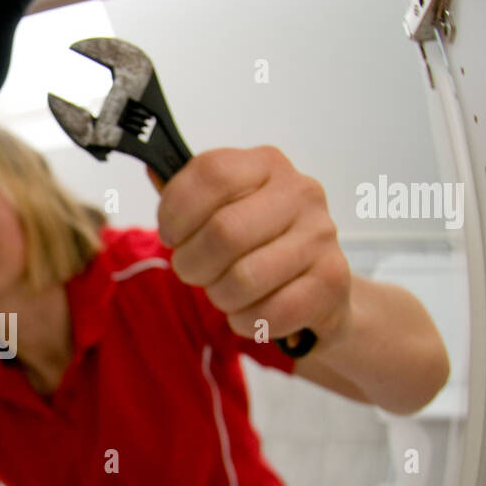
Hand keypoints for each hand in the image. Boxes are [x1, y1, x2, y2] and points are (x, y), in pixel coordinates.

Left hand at [147, 147, 351, 348]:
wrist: (319, 287)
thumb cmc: (260, 244)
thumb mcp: (225, 208)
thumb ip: (187, 192)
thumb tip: (153, 167)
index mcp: (266, 164)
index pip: (210, 173)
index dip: (175, 211)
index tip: (170, 235)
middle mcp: (300, 192)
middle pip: (223, 231)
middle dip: (192, 264)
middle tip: (194, 271)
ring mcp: (321, 236)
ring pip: (243, 279)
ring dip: (220, 296)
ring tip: (226, 292)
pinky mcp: (332, 281)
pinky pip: (269, 312)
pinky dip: (246, 321)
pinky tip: (251, 311)